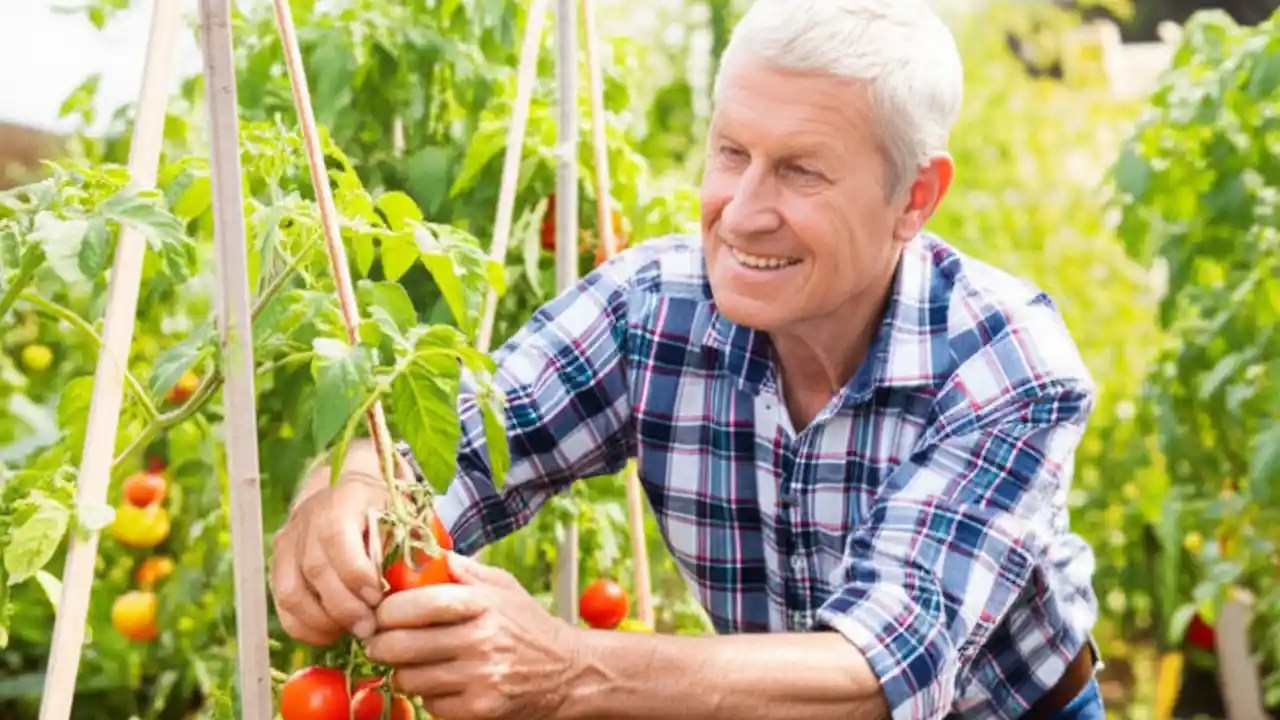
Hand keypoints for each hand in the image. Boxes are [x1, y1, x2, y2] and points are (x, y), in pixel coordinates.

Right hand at [270, 439, 397, 644]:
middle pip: (315, 571)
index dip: (356, 575)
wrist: (349, 486)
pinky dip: (303, 626)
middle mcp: (307, 519)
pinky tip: (331, 633)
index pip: (337, 538)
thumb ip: (406, 543)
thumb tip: (414, 582)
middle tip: (369, 628)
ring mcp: (288, 542)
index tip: (378, 598)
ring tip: (351, 631)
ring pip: (292, 592)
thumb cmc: (383, 505)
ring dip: (322, 621)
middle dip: (344, 607)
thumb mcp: (401, 512)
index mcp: (341, 500)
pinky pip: (282, 604)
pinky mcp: (278, 564)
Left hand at [365, 553, 581, 719]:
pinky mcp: (480, 709)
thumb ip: (464, 570)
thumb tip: (425, 551)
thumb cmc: (528, 625)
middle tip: (379, 642)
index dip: (387, 610)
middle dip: (381, 644)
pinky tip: (442, 683)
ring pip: (410, 678)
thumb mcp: (504, 586)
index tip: (379, 612)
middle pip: (403, 645)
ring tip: (413, 663)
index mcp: (483, 604)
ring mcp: (481, 677)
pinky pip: (431, 704)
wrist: (569, 672)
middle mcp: (481, 640)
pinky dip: (429, 696)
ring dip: (403, 672)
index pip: (418, 604)